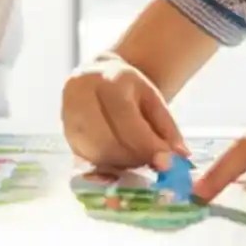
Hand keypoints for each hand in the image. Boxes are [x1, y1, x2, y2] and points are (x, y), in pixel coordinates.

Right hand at [61, 53, 188, 170]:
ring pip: (95, 153)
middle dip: (134, 158)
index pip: (124, 117)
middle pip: (106, 140)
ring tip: (139, 161)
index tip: (167, 163)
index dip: (146, 143)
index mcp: (106, 80)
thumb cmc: (129, 90)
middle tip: (154, 165)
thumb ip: (167, 128)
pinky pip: (86, 160)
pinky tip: (122, 162)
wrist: (98, 78)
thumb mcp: (153, 99)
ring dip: (122, 165)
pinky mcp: (65, 135)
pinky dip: (108, 167)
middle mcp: (79, 96)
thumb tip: (181, 156)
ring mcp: (67, 117)